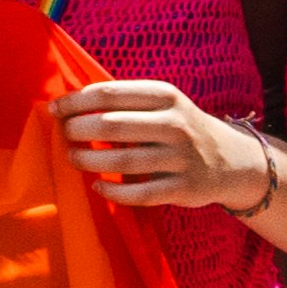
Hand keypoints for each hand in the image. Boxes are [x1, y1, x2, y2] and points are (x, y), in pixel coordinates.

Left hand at [57, 75, 267, 217]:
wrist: (231, 160)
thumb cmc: (180, 127)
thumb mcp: (162, 104)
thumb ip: (123, 102)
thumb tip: (66, 105)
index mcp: (166, 96)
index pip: (111, 94)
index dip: (76, 101)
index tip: (55, 109)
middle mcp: (176, 125)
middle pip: (114, 126)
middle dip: (79, 130)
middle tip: (65, 134)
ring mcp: (182, 158)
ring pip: (124, 162)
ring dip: (89, 161)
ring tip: (73, 158)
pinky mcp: (184, 189)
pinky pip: (140, 194)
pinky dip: (113, 191)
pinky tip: (98, 186)